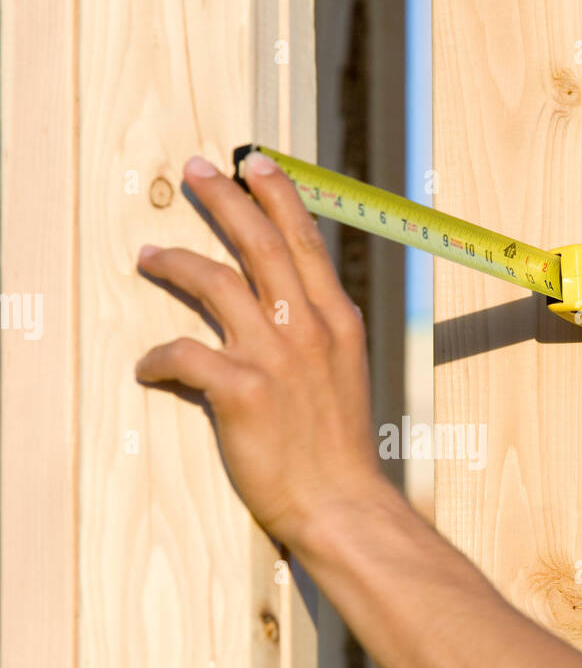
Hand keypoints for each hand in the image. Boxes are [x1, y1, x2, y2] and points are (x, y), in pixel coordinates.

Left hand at [135, 152, 385, 548]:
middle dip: (226, 199)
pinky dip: (159, 358)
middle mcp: (308, 329)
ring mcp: (275, 357)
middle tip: (197, 170)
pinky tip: (147, 368)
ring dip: (176, 262)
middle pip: (260, 242)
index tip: (255, 162)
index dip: (277, 194)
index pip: (304, 240)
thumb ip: (321, 335)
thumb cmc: (340, 451)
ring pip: (216, 283)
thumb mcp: (347, 376)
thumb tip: (294, 307)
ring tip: (148, 254)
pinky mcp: (242, 391)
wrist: (341, 505)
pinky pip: (185, 355)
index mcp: (337, 321)